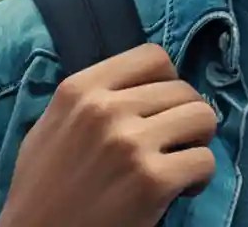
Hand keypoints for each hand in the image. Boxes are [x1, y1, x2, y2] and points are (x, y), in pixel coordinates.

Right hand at [0, 43, 217, 226]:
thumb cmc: (42, 191)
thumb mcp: (50, 127)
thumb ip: (89, 99)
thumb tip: (138, 81)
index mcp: (78, 90)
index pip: (153, 57)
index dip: (167, 81)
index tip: (161, 108)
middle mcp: (105, 110)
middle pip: (183, 90)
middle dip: (183, 118)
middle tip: (169, 146)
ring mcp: (130, 144)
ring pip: (203, 117)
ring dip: (196, 142)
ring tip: (176, 163)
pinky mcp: (152, 181)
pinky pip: (206, 160)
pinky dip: (200, 177)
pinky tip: (179, 190)